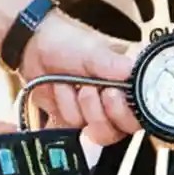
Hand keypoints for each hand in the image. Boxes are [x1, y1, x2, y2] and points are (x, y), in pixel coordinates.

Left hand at [20, 13, 142, 144]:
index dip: (123, 111)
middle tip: (87, 87)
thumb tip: (134, 73)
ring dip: (74, 105)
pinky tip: (60, 92)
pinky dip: (62, 109)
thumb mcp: (93, 51)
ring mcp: (94, 114)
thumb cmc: (67, 43)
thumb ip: (114, 65)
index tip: (109, 93)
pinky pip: (71, 129)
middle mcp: (115, 103)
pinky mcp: (74, 120)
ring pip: (91, 131)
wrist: (34, 48)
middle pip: (117, 131)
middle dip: (96, 110)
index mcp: (128, 86)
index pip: (139, 116)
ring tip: (69, 84)